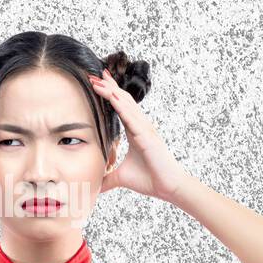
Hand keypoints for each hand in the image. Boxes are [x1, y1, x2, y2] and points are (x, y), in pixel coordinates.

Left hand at [88, 67, 186, 201]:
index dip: (109, 93)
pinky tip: (112, 96)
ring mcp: (145, 128)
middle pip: (122, 99)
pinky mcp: (148, 136)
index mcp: (134, 130)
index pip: (119, 106)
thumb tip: (94, 185)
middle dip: (108, 86)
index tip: (97, 82)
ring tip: (98, 80)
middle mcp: (140, 125)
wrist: (168, 187)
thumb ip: (107, 179)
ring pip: (126, 104)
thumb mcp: (121, 177)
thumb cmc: (150, 179)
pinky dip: (122, 106)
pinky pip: (132, 117)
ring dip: (111, 91)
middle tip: (93, 74)